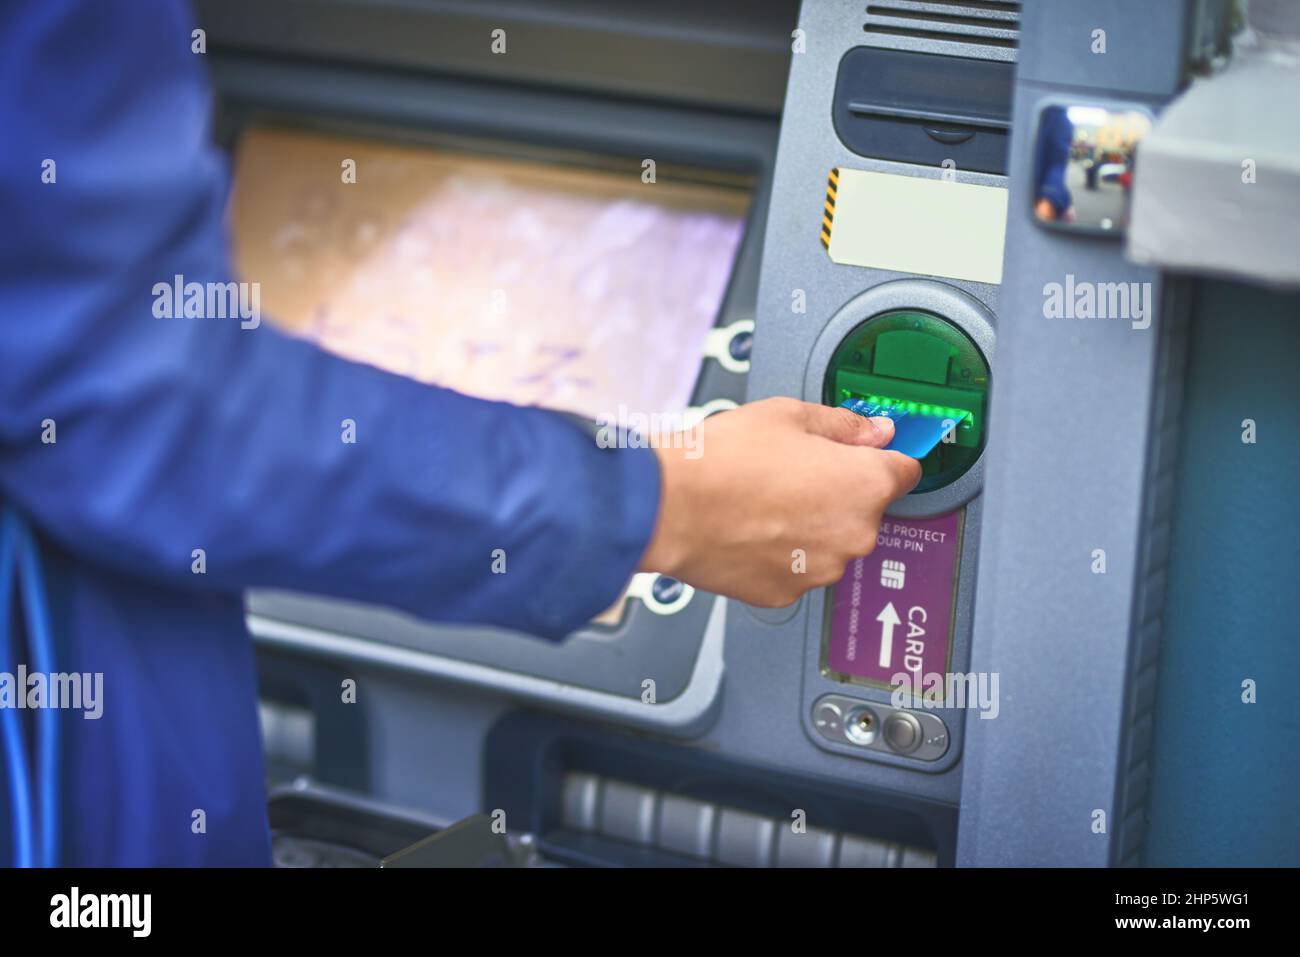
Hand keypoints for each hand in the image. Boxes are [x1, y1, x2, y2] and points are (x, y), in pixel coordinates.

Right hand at [638, 397, 920, 606]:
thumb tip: (873, 431)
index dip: (884, 457)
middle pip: (864, 510)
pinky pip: (797, 568)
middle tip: (794, 471)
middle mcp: (853, 534)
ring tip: (765, 500)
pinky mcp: (786, 592)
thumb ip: (844, 425)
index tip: (871, 454)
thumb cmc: (721, 461)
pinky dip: (782, 552)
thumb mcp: (789, 415)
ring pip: (830, 542)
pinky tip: (753, 527)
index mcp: (865, 485)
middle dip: (838, 491)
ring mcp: (821, 570)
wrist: (667, 508)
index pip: (906, 471)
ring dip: (810, 525)